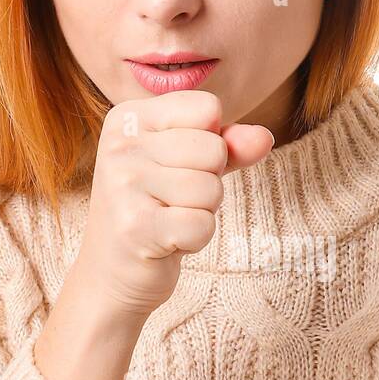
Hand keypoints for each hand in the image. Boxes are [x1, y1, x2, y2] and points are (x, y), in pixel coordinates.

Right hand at [75, 90, 273, 317]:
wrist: (114, 272)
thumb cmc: (157, 209)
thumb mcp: (192, 165)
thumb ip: (229, 145)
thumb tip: (265, 137)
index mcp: (129, 118)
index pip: (208, 108)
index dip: (211, 142)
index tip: (177, 165)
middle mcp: (120, 144)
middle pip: (214, 149)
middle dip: (209, 181)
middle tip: (173, 201)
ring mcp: (124, 184)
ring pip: (211, 189)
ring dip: (203, 212)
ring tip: (170, 219)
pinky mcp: (135, 226)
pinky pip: (203, 225)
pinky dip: (196, 239)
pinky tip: (168, 241)